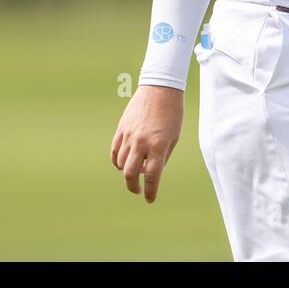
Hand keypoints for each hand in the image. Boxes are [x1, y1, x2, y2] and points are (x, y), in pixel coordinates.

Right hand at [111, 84, 184, 202]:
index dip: (150, 191)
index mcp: (158, 145)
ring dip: (126, 172)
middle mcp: (142, 142)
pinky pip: (114, 150)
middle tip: (137, 190)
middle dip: (133, 186)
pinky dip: (117, 160)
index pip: (152, 176)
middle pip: (130, 173)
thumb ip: (162, 156)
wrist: (160, 88)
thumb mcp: (174, 137)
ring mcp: (129, 135)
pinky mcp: (121, 128)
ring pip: (120, 163)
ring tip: (134, 171)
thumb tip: (150, 171)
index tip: (149, 199)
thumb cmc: (172, 113)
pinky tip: (122, 163)